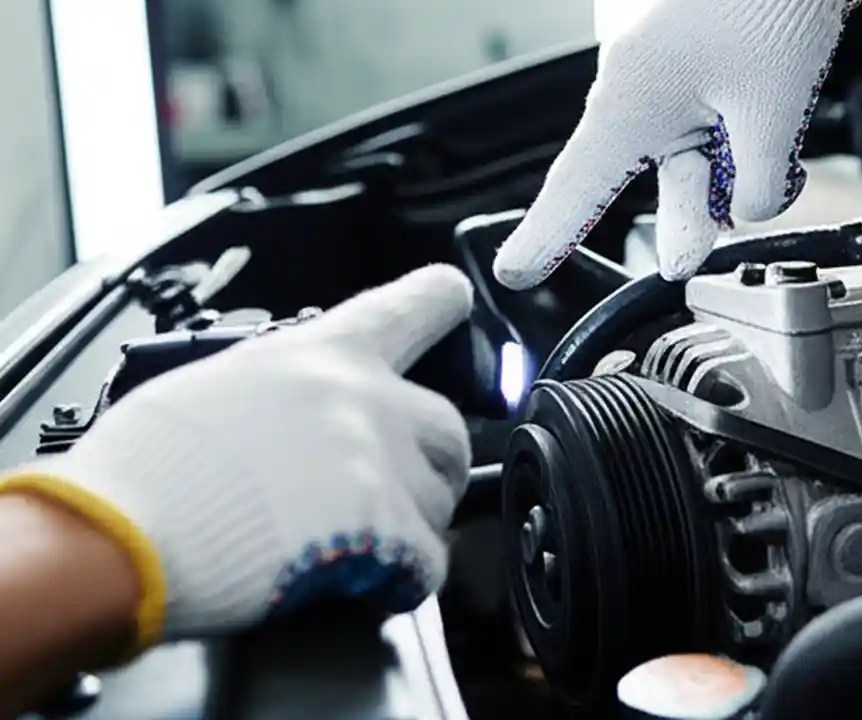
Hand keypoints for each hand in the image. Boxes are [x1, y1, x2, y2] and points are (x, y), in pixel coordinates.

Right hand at [2, 265, 473, 648]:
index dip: (438, 301)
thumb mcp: (216, 385)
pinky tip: (366, 582)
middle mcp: (366, 398)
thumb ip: (282, 393)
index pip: (407, 308)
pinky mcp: (387, 530)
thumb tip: (292, 420)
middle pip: (448, 428)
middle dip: (428, 465)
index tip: (457, 292)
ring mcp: (383, 463)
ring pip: (442, 499)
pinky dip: (403, 579)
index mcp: (323, 354)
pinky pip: (429, 563)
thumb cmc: (150, 462)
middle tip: (390, 490)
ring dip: (411, 526)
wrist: (128, 529)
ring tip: (354, 542)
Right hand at [493, 0, 857, 288]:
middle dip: (692, 212)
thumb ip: (760, 184)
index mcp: (631, 101)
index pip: (576, 190)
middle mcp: (635, 83)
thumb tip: (754, 209)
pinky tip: (780, 95)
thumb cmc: (769, 1)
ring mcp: (665, 63)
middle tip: (690, 254)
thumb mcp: (775, 114)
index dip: (546, 238)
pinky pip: (713, 106)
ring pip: (695, 143)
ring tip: (774, 139)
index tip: (514, 273)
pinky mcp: (697, 47)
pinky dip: (748, 121)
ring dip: (738, 158)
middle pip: (659, 175)